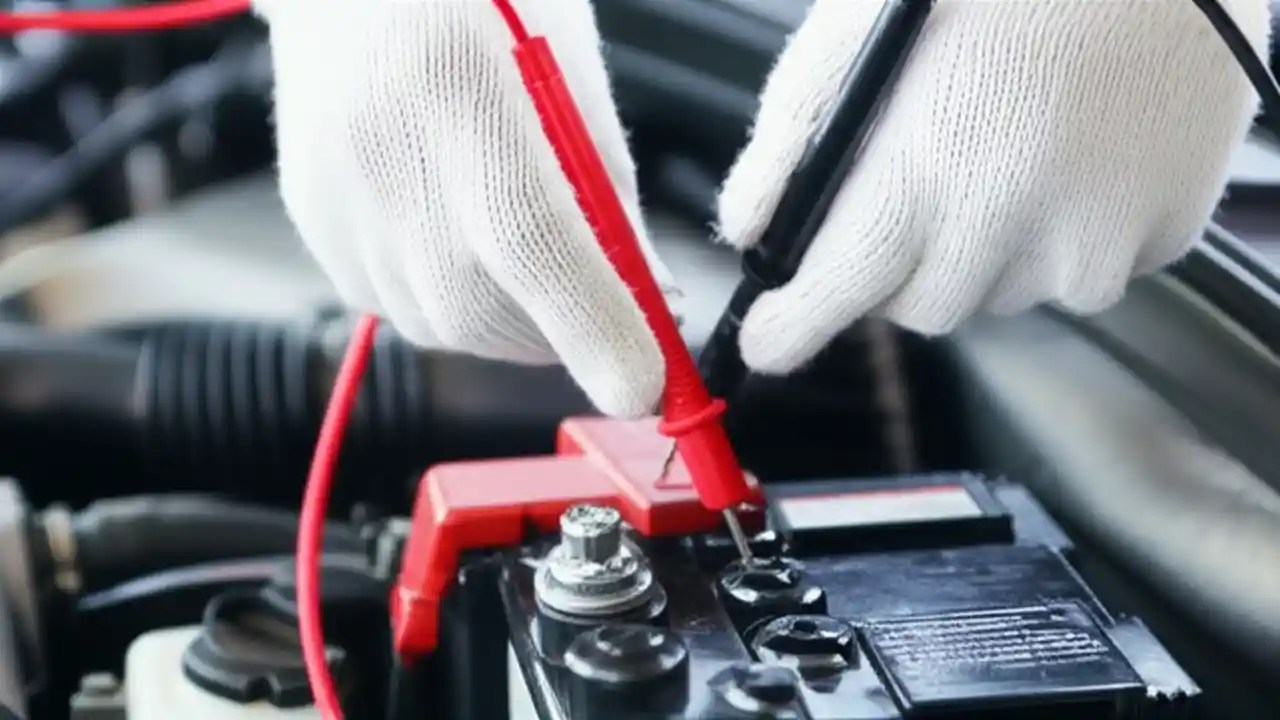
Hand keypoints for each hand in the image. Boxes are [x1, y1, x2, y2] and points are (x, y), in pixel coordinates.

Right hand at [257, 0, 672, 416]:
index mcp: (463, 93)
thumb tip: (653, 308)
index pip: (534, 244)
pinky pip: (397, 305)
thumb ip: (610, 205)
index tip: (644, 386)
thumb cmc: (486, 8)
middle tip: (601, 323)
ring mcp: (337, 196)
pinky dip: (452, 299)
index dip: (595, 330)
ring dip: (509, 324)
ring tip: (529, 263)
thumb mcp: (573, 84)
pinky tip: (463, 240)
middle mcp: (386, 153)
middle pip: (482, 314)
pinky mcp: (313, 224)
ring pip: (441, 325)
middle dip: (562, 341)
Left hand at [718, 0, 1271, 373]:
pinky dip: (1062, 237)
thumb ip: (788, 145)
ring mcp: (1094, 241)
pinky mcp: (1165, 234)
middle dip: (896, 273)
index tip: (768, 343)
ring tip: (1006, 152)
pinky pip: (1084, 275)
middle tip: (912, 195)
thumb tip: (749, 232)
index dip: (791, 327)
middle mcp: (1006, 224)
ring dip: (984, 254)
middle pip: (920, 309)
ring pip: (1002, 297)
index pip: (833, 296)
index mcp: (921, 169)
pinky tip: (1073, 155)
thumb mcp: (856, 35)